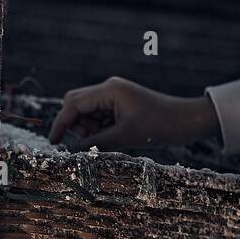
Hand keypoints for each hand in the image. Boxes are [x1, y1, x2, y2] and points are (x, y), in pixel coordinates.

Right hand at [48, 77, 220, 150]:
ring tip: (103, 140)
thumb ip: (93, 143)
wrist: (185, 121)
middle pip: (75, 103)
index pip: (73, 105)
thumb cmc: (158, 127)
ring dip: (87, 128)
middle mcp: (109, 87)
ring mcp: (114, 93)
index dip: (60, 124)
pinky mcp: (120, 102)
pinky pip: (98, 114)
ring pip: (86, 110)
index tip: (54, 143)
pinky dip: (98, 127)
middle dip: (74, 124)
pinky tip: (110, 137)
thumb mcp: (123, 137)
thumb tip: (70, 151)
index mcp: (109, 90)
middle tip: (85, 142)